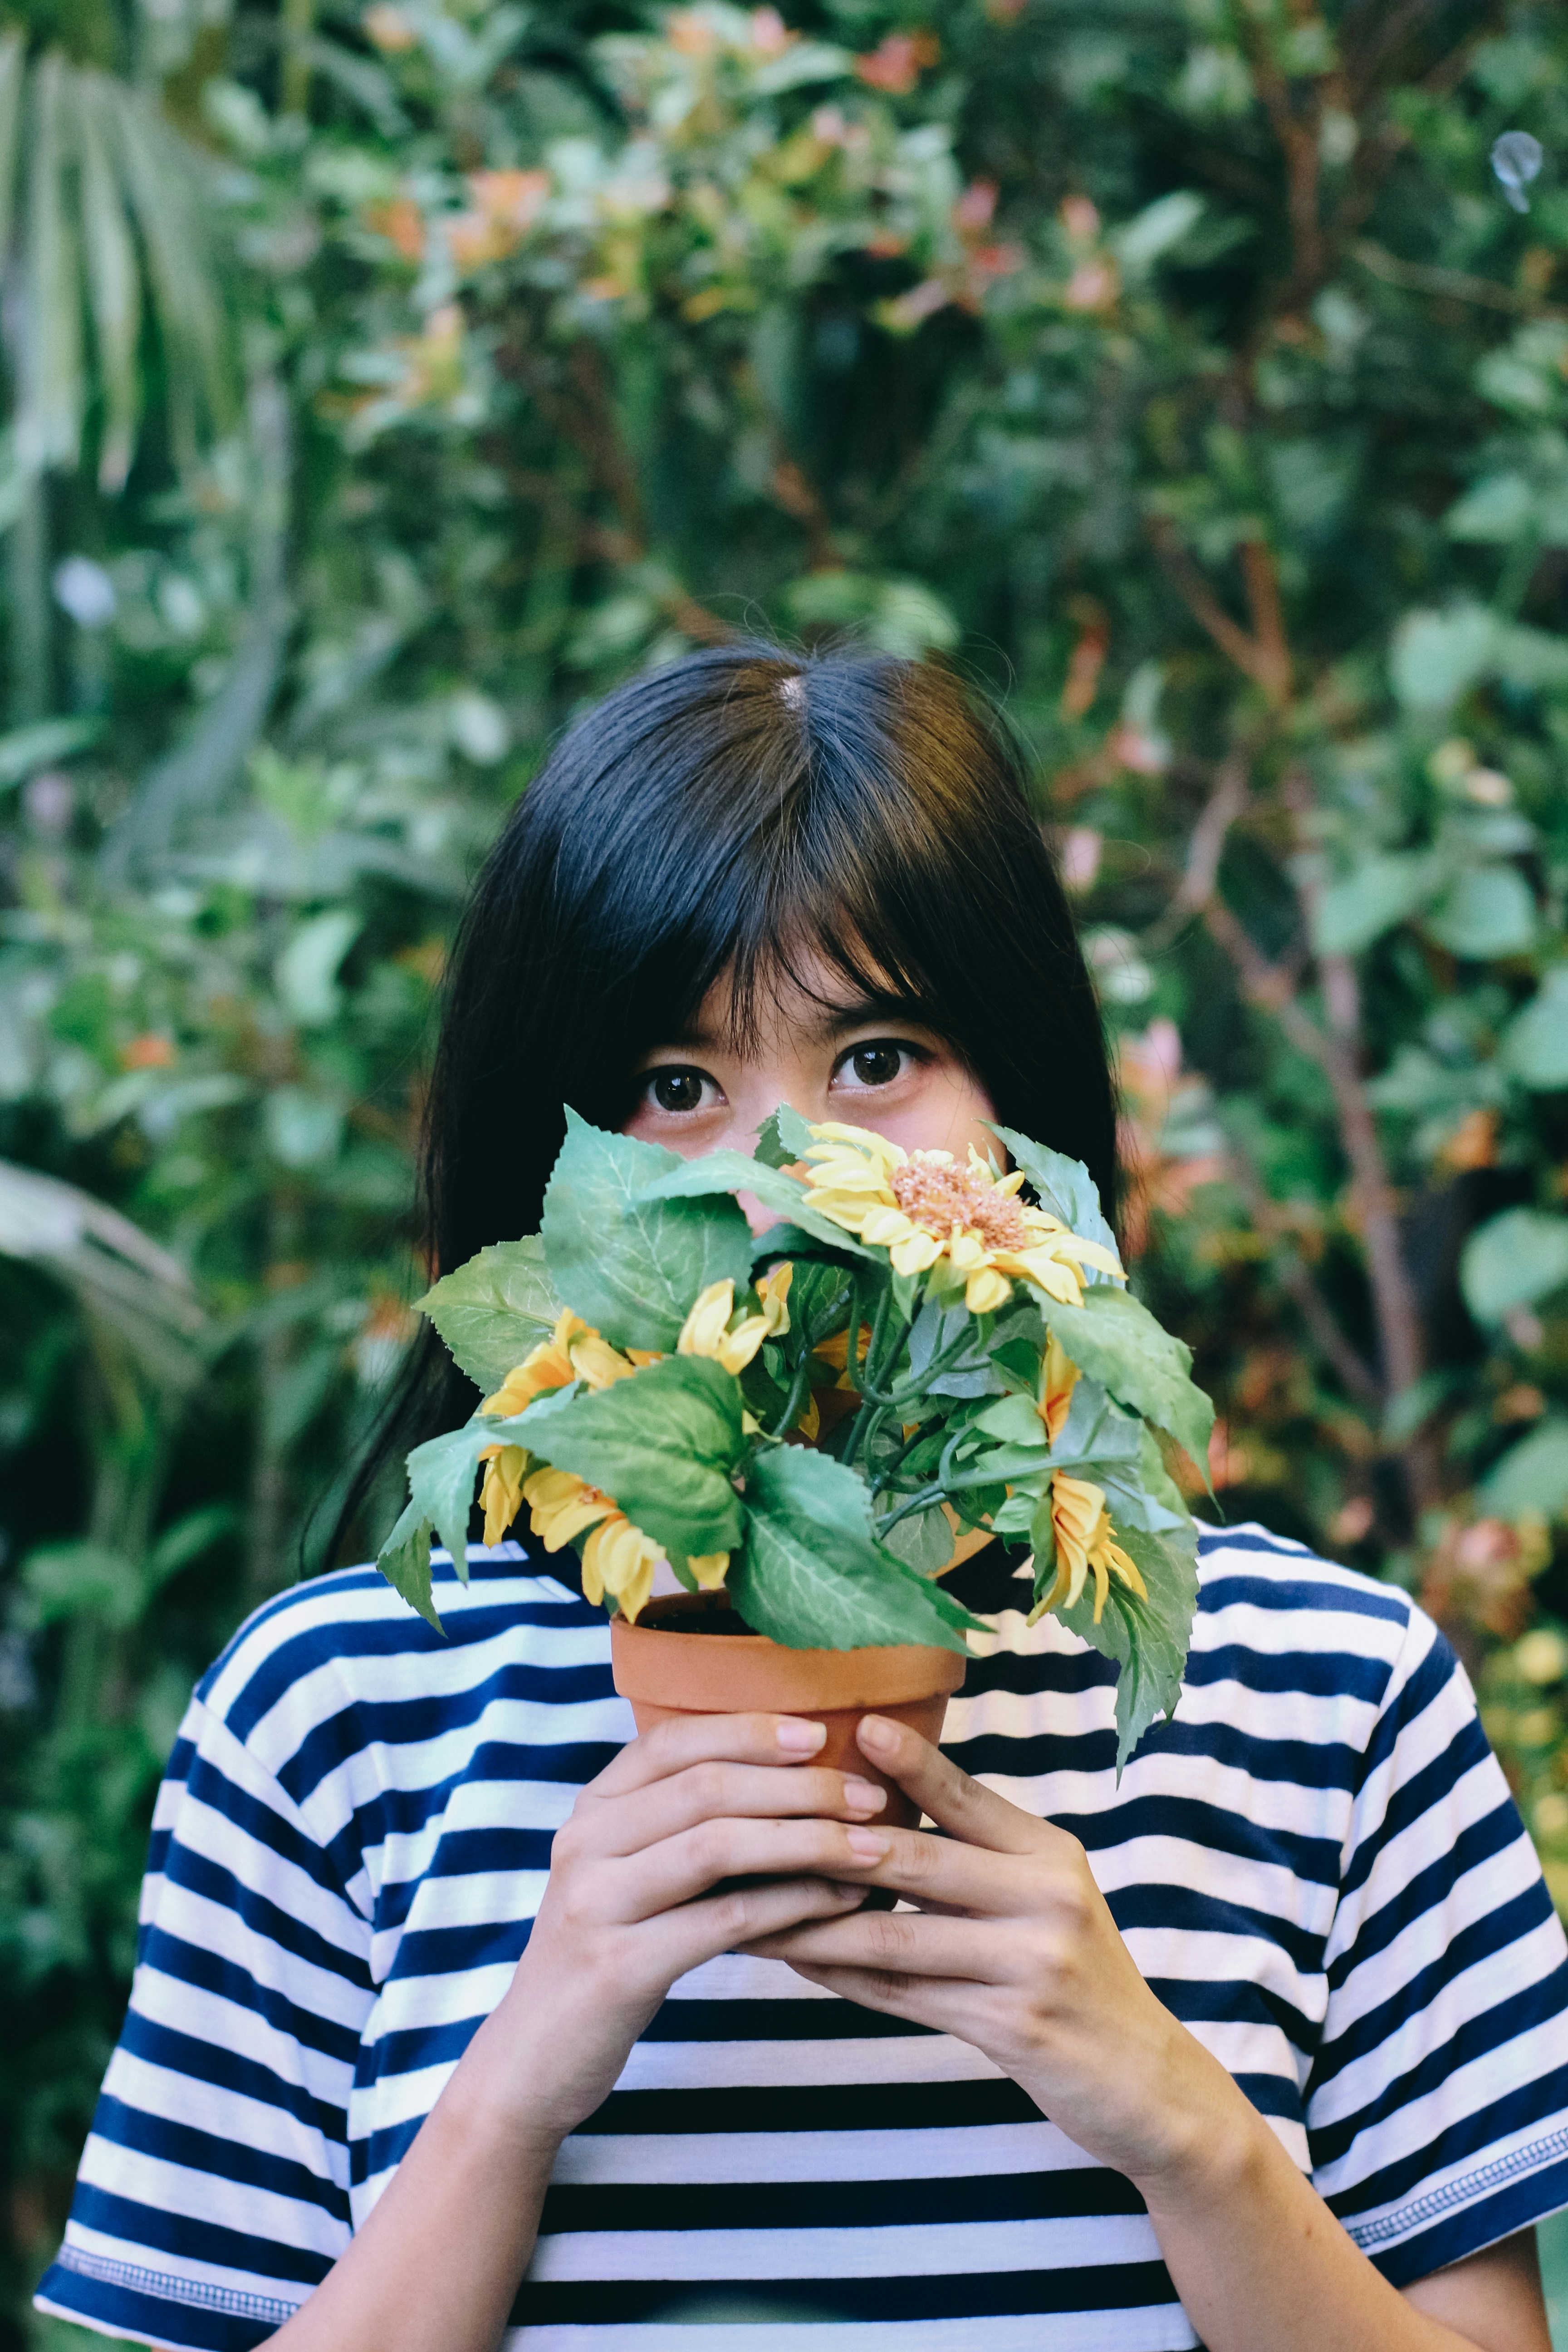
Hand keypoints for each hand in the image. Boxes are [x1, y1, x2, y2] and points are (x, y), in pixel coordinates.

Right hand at [484, 1711, 885, 2149]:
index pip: (673, 1740)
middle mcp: (584, 1842)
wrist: (531, 2061)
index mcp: (591, 1809)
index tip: (820, 1733)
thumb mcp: (626, 1875)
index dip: (749, 1730)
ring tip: (873, 1846)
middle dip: (799, 1786)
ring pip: (718, 1845)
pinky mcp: (618, 1966)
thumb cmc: (607, 1954)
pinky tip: (839, 1902)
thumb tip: (787, 1776)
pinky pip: (724, 1919)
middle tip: (870, 1797)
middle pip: (706, 1787)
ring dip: (808, 1840)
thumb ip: (679, 1825)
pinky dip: (792, 1904)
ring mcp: (595, 1903)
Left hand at [742, 1711, 1246, 2190]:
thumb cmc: (1074, 1973)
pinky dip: (846, 1979)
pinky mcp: (1014, 2027)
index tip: (856, 1725)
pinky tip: (799, 1961)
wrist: (1144, 2080)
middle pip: (919, 1860)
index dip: (911, 1761)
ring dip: (817, 1925)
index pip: (967, 1795)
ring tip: (753, 1906)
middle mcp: (1048, 1897)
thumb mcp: (1047, 1895)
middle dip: (833, 1845)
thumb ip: (982, 1853)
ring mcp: (1033, 1965)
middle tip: (759, 1827)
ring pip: (898, 1937)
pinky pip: (908, 1995)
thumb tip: (879, 1806)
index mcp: (1051, 1852)